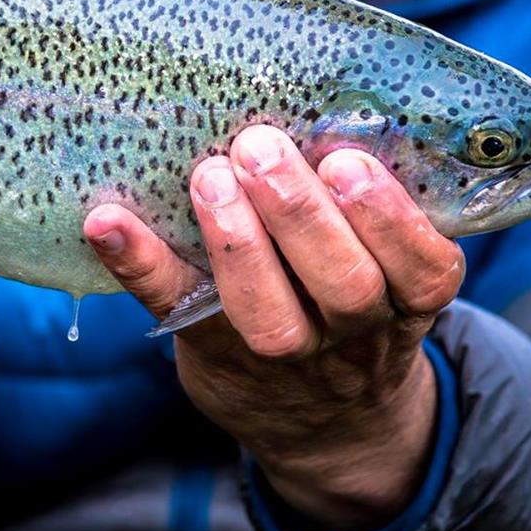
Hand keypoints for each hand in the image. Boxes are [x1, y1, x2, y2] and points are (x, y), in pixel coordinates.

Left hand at [83, 125, 464, 530]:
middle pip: (344, 287)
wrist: (328, 426)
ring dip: (237, 242)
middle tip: (260, 148)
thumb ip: (374, 213)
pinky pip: (175, 311)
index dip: (390, 220)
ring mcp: (285, 355)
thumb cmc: (353, 307)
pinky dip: (139, 264)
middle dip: (302, 214)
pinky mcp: (215, 354)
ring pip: (269, 317)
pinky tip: (107, 222)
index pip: (423, 270)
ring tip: (210, 176)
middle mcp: (352, 334)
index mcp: (407, 300)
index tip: (347, 162)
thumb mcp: (392, 272)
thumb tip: (328, 104)